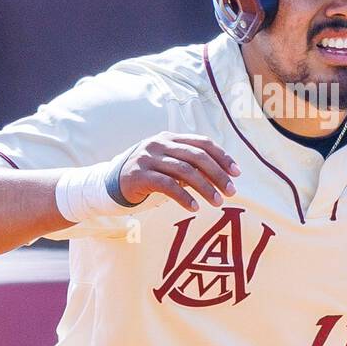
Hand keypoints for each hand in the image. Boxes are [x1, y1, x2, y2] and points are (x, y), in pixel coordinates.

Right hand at [118, 132, 240, 211]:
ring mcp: (148, 158)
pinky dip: (183, 197)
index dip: (222, 157)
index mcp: (169, 138)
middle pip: (196, 156)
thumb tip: (221, 177)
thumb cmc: (147, 175)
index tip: (236, 173)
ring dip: (205, 188)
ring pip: (184, 171)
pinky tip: (194, 207)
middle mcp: (159, 144)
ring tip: (217, 202)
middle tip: (231, 191)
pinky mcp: (139, 175)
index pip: (202, 142)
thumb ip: (190, 166)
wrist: (109, 183)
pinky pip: (167, 185)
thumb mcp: (168, 165)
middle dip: (218, 174)